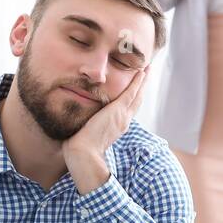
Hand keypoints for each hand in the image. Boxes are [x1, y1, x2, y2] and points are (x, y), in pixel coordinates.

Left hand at [61, 66, 149, 193]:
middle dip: (141, 88)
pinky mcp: (118, 110)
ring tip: (147, 68)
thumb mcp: (85, 133)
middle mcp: (123, 121)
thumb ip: (85, 126)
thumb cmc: (79, 148)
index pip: (126, 110)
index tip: (135, 90)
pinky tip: (141, 72)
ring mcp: (122, 116)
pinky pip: (131, 92)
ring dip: (143, 81)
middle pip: (136, 101)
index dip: (132, 99)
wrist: (83, 154)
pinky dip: (138, 82)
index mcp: (115, 127)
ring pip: (137, 95)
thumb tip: (75, 124)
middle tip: (146, 74)